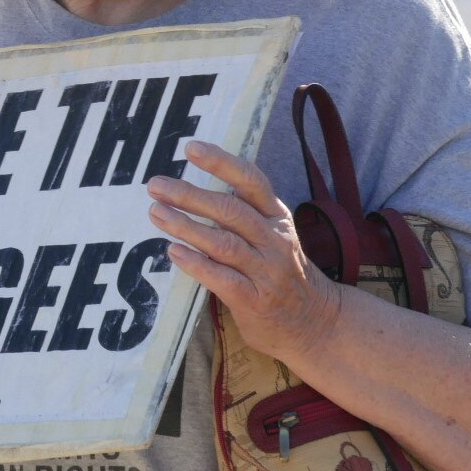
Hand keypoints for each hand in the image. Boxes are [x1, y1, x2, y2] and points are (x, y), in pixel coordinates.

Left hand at [148, 140, 342, 364]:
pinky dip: (196, 263)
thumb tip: (191, 192)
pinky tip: (174, 251)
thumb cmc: (282, 274)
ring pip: (223, 243)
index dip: (221, 162)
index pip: (251, 181)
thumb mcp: (273, 235)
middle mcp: (274, 240)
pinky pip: (221, 277)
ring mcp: (266, 271)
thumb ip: (242, 215)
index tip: (191, 148)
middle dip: (190, 195)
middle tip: (156, 186)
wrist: (314, 322)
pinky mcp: (254, 300)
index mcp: (277, 217)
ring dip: (185, 226)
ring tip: (156, 213)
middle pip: (230, 211)